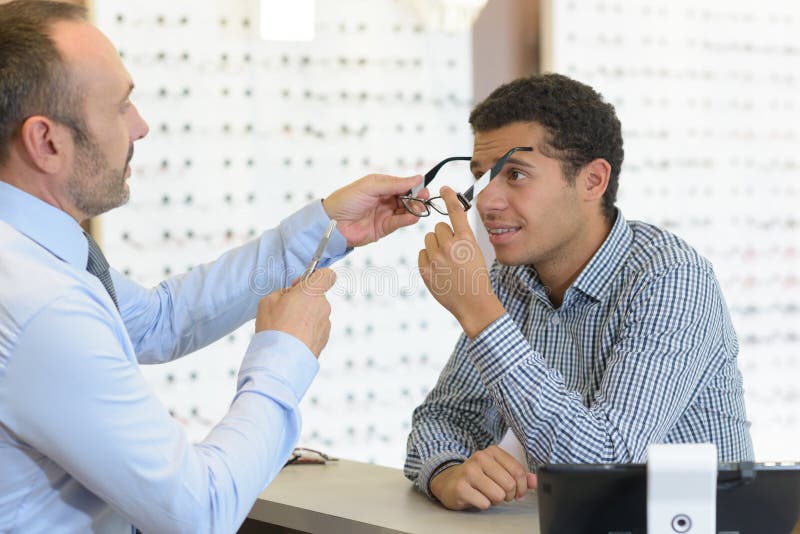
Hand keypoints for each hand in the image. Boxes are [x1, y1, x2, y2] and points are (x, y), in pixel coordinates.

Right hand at [255, 268, 336, 357]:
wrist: (281, 360)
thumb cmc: (274, 329)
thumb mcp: (269, 300)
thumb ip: (284, 292)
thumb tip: (290, 296)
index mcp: (311, 292)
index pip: (327, 275)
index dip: (316, 276)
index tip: (301, 284)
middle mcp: (323, 306)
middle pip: (317, 296)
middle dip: (304, 300)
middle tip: (286, 310)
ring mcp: (326, 323)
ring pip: (315, 313)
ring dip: (305, 316)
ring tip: (287, 328)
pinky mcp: (325, 338)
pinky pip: (316, 328)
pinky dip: (306, 330)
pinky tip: (293, 338)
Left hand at [322, 174, 424, 246]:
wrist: (331, 223)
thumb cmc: (346, 200)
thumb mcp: (370, 186)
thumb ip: (394, 183)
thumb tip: (417, 178)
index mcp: (380, 186)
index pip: (402, 185)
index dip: (413, 186)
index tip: (423, 187)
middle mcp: (384, 199)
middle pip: (407, 198)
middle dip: (417, 198)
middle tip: (424, 198)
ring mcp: (384, 214)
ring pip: (405, 211)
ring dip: (414, 209)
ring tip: (419, 208)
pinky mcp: (383, 228)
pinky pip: (399, 222)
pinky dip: (407, 219)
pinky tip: (413, 217)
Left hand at [418, 186, 504, 337]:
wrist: (473, 302)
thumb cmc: (476, 277)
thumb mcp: (476, 251)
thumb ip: (463, 235)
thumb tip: (453, 222)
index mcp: (466, 240)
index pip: (455, 212)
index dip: (450, 197)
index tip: (445, 188)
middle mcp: (450, 247)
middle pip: (439, 228)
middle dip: (444, 235)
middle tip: (453, 250)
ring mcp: (436, 259)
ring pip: (429, 239)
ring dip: (435, 245)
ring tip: (446, 260)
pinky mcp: (425, 270)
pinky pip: (422, 253)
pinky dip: (428, 258)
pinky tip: (439, 268)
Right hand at [430, 446, 536, 510]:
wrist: (449, 482)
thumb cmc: (477, 477)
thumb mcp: (498, 471)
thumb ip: (518, 475)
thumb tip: (535, 481)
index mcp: (492, 451)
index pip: (518, 471)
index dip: (522, 487)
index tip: (517, 492)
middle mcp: (480, 457)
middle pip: (510, 484)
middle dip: (508, 495)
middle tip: (500, 494)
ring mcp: (469, 471)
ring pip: (498, 495)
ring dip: (495, 500)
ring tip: (487, 494)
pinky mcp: (461, 487)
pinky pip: (484, 503)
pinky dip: (483, 504)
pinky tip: (476, 497)